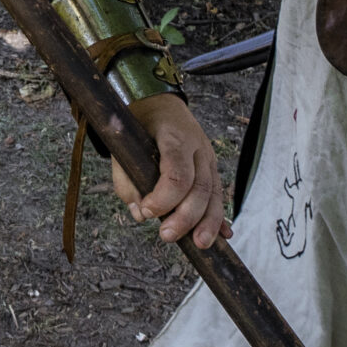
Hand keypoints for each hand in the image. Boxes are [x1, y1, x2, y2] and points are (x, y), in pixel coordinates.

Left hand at [110, 92, 231, 249]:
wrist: (159, 102)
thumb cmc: (139, 124)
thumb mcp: (123, 144)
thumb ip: (126, 179)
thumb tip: (140, 214)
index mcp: (175, 136)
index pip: (177, 172)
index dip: (164, 197)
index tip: (147, 211)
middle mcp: (197, 147)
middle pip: (200, 186)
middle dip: (186, 216)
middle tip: (166, 235)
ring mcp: (208, 158)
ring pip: (214, 192)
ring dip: (208, 222)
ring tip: (200, 244)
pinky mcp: (211, 169)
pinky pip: (218, 194)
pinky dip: (219, 216)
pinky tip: (222, 236)